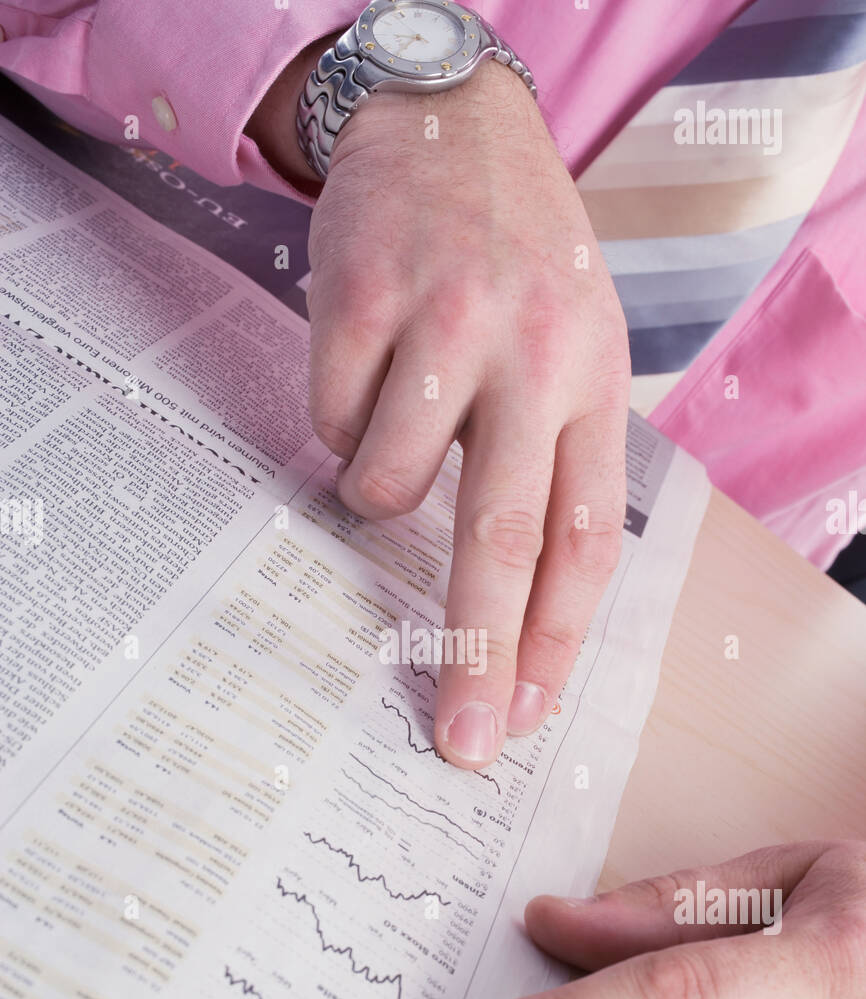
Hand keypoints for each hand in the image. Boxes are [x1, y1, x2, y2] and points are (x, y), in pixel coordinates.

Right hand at [250, 47, 629, 768]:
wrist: (449, 119)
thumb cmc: (518, 258)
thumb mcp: (578, 344)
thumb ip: (560, 457)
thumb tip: (520, 599)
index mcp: (595, 385)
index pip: (586, 541)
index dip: (555, 640)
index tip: (526, 714)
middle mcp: (533, 359)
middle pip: (502, 539)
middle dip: (480, 654)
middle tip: (461, 738)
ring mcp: (445, 327)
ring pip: (386, 485)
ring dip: (376, 488)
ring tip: (397, 418)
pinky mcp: (363, 301)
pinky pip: (329, 422)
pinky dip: (337, 418)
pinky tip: (366, 361)